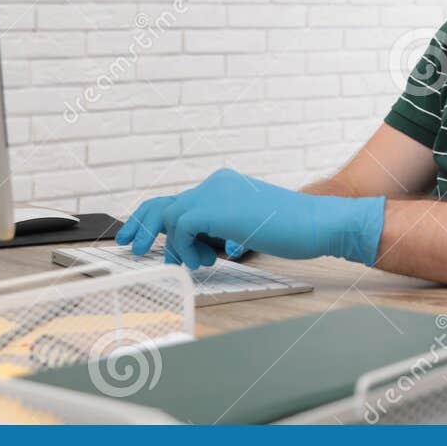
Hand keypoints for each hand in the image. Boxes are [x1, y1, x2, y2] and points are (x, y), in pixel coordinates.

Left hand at [115, 169, 385, 270]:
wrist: (317, 222)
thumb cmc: (292, 230)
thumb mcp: (248, 228)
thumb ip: (220, 231)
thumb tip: (195, 247)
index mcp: (224, 186)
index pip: (179, 201)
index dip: (153, 219)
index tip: (139, 238)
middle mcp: (216, 184)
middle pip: (162, 202)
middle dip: (140, 225)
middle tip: (128, 245)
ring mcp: (215, 192)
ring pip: (170, 216)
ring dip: (177, 246)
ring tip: (197, 261)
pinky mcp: (215, 208)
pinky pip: (180, 227)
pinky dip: (185, 247)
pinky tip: (205, 260)